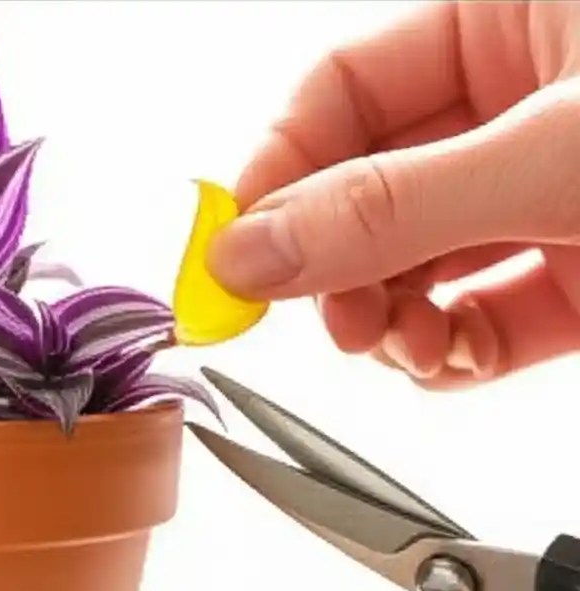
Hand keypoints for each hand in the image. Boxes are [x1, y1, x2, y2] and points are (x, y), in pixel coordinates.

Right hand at [206, 2, 579, 389]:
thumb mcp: (551, 158)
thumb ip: (393, 207)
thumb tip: (250, 252)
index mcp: (506, 21)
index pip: (343, 86)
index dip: (280, 170)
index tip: (239, 252)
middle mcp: (520, 106)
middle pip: (367, 187)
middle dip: (339, 266)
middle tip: (328, 315)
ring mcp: (547, 194)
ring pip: (418, 262)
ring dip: (389, 319)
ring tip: (399, 344)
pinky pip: (484, 316)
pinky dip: (453, 352)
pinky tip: (450, 359)